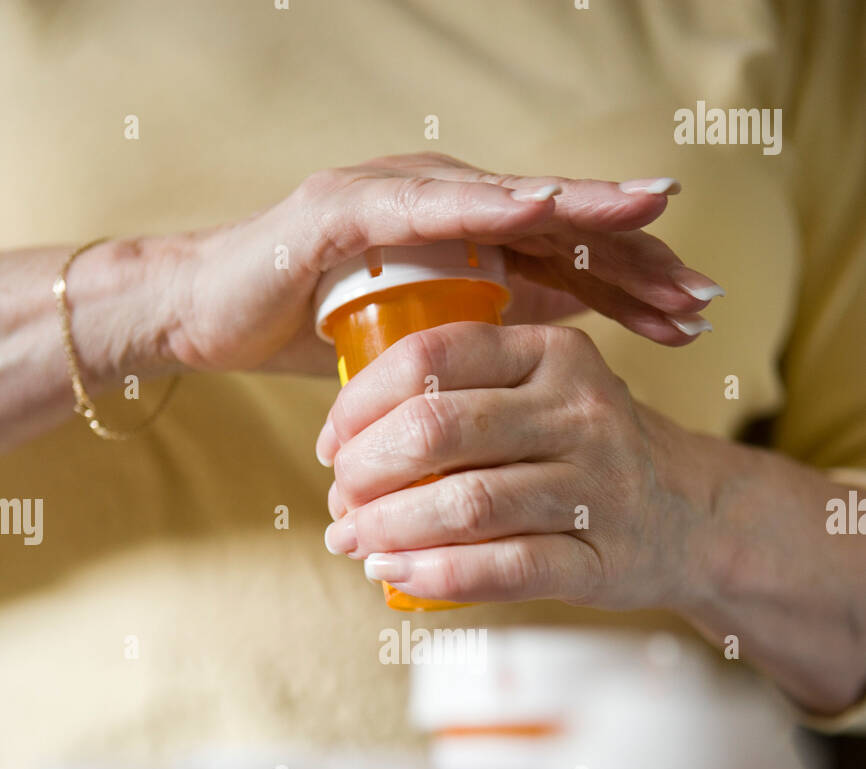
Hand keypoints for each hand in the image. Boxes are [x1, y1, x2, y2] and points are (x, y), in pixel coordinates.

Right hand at [167, 153, 721, 374]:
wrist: (212, 319)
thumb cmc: (310, 331)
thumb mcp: (424, 343)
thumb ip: (489, 325)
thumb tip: (568, 337)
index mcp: (467, 247)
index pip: (566, 263)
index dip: (633, 286)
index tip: (697, 317)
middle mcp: (446, 209)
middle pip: (558, 230)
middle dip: (635, 255)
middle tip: (702, 288)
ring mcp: (401, 199)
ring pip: (509, 204)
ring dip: (582, 213)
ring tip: (652, 217)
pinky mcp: (350, 207)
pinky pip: (429, 206)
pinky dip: (486, 203)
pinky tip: (542, 205)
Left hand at [317, 319, 713, 608]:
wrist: (691, 516)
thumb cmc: (587, 453)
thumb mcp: (544, 393)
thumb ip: (466, 393)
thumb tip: (345, 438)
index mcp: (551, 353)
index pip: (431, 357)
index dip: (360, 402)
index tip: (332, 443)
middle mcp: (579, 411)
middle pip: (438, 429)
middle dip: (365, 470)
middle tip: (340, 500)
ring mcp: (596, 486)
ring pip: (465, 503)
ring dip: (388, 528)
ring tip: (354, 542)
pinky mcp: (600, 558)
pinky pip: (506, 569)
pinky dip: (437, 575)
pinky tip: (397, 575)